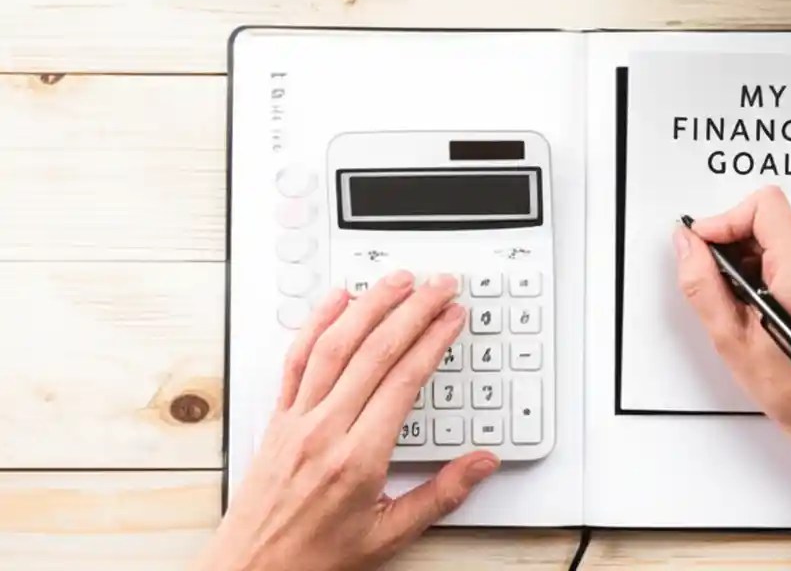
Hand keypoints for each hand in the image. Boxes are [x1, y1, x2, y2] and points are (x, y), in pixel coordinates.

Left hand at [197, 271, 498, 570]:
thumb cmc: (315, 558)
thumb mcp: (390, 535)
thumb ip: (441, 495)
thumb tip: (481, 464)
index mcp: (358, 459)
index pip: (403, 380)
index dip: (433, 340)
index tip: (452, 317)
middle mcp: (324, 431)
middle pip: (374, 352)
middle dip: (412, 310)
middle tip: (438, 286)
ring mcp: (295, 420)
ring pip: (333, 346)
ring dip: (368, 306)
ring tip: (396, 281)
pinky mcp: (275, 418)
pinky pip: (295, 360)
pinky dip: (315, 324)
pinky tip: (335, 301)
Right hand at [673, 186, 790, 436]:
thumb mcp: (730, 337)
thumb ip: (702, 283)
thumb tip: (687, 244)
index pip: (763, 206)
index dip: (725, 220)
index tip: (704, 245)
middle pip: (766, 218)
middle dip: (732, 244)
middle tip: (719, 284)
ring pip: (774, 235)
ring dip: (747, 260)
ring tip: (741, 303)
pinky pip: (788, 252)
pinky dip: (764, 269)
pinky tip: (757, 304)